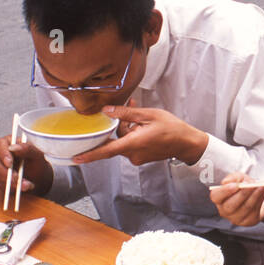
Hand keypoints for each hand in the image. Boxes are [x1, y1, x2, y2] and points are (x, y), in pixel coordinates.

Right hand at [0, 133, 52, 196]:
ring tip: (26, 185)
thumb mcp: (37, 155)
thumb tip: (14, 147)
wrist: (38, 178)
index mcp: (9, 142)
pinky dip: (12, 188)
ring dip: (11, 181)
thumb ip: (28, 149)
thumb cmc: (37, 163)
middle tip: (16, 178)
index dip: (3, 154)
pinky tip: (24, 188)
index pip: (0, 144)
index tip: (10, 163)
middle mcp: (0, 153)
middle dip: (4, 171)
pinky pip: (0, 184)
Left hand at [73, 106, 205, 166]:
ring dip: (128, 128)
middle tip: (131, 106)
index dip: (89, 155)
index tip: (76, 158)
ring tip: (141, 114)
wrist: (187, 142)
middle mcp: (133, 154)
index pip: (106, 151)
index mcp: (133, 143)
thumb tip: (107, 110)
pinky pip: (130, 144)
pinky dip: (133, 134)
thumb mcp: (148, 115)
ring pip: (123, 141)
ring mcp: (137, 157)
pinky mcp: (141, 157)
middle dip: (120, 124)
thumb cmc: (172, 128)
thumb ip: (125, 113)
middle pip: (115, 140)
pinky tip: (143, 124)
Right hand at [209, 172, 263, 226]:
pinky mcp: (248, 222)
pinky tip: (262, 192)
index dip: (224, 191)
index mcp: (219, 199)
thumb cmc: (245, 186)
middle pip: (230, 205)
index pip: (216, 197)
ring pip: (245, 208)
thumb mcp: (239, 178)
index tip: (235, 185)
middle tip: (252, 185)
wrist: (258, 195)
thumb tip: (227, 181)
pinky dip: (259, 200)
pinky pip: (254, 211)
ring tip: (260, 186)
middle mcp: (224, 211)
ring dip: (254, 196)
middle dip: (243, 194)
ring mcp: (235, 218)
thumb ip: (234, 177)